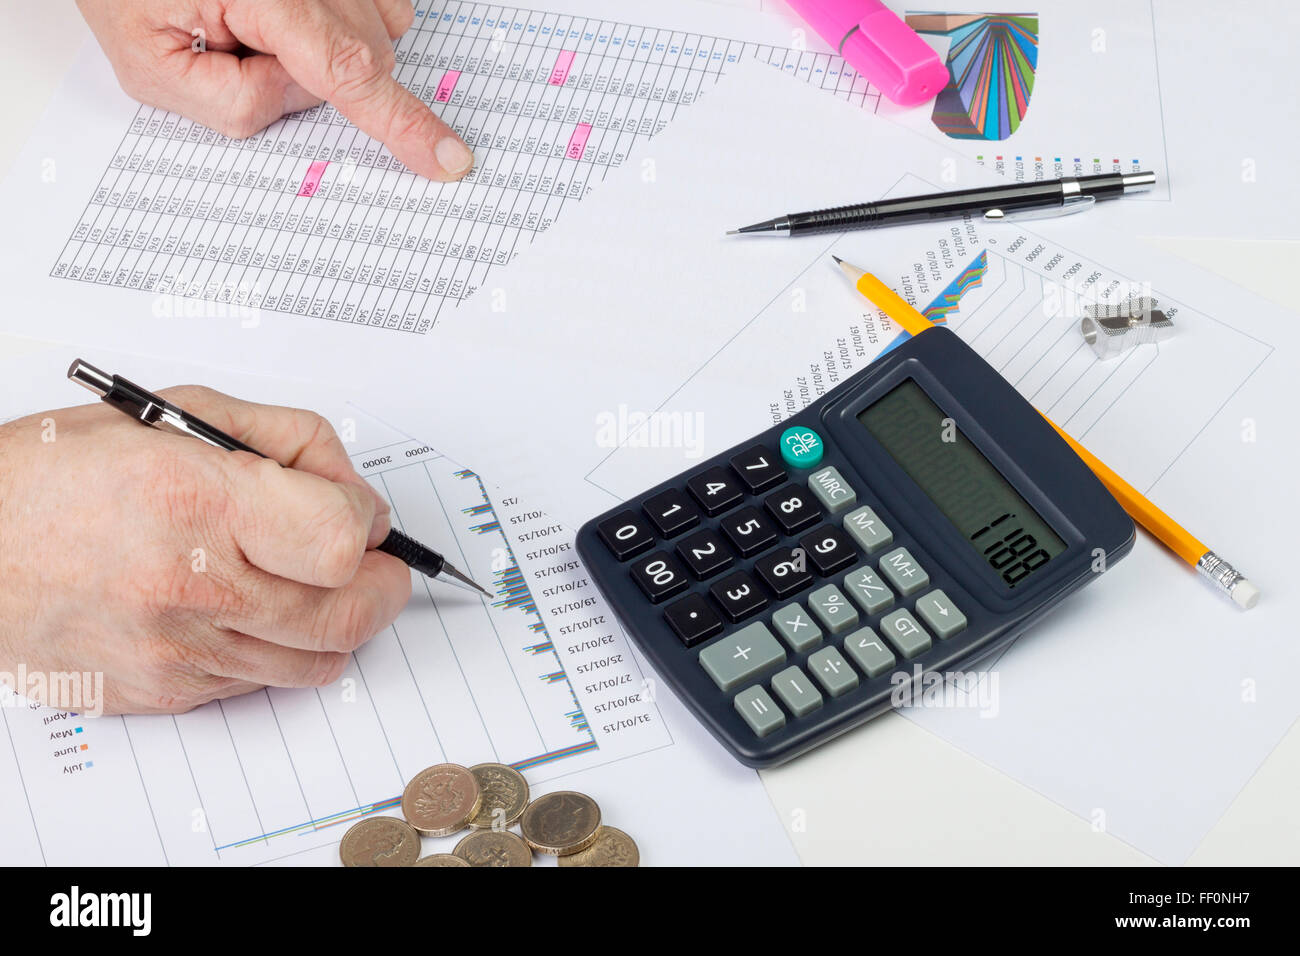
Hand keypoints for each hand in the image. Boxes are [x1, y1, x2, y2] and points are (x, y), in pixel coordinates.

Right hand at [0, 387, 411, 714]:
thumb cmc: (58, 474)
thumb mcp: (179, 415)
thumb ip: (290, 442)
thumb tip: (358, 495)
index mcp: (194, 503)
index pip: (338, 542)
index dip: (367, 526)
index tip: (361, 515)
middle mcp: (186, 587)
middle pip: (346, 616)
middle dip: (383, 587)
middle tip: (375, 564)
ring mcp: (175, 652)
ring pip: (316, 662)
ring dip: (336, 621)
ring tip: (311, 582)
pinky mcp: (164, 693)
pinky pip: (263, 684)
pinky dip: (279, 649)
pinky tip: (251, 608)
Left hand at [76, 0, 473, 181]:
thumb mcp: (149, 68)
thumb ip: (230, 107)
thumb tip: (301, 97)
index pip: (348, 67)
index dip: (403, 122)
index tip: (448, 159)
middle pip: (362, 52)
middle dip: (317, 78)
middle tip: (240, 47)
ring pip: (381, 24)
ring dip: (340, 46)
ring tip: (263, 26)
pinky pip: (378, 1)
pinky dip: (349, 20)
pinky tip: (294, 15)